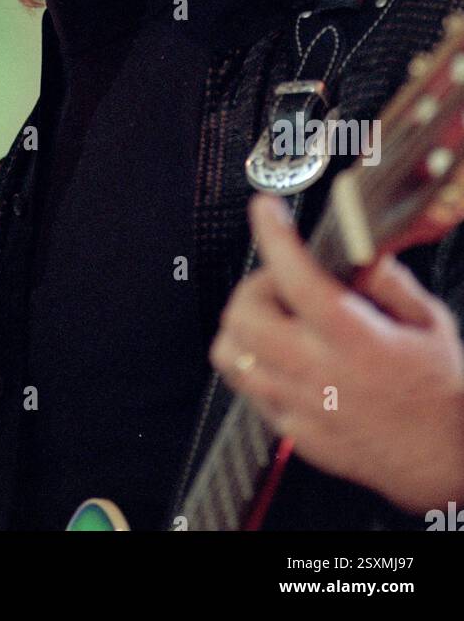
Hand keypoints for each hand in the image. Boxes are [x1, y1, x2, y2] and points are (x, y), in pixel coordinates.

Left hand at [208, 192, 463, 514]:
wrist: (448, 463)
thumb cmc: (443, 393)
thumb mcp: (429, 322)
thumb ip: (388, 280)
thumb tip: (356, 250)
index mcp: (353, 338)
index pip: (295, 275)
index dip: (272, 234)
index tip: (264, 209)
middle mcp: (318, 371)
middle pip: (242, 315)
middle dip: (253, 285)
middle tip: (280, 282)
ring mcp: (300, 405)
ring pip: (230, 354)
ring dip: (243, 326)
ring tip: (274, 320)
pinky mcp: (293, 433)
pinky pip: (248, 390)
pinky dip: (255, 365)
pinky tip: (283, 358)